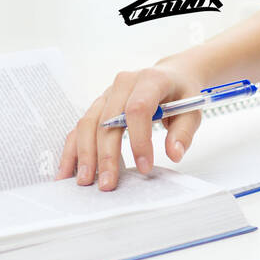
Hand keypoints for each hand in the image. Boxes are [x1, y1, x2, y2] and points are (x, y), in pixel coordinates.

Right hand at [54, 58, 207, 191]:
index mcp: (151, 79)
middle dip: (107, 155)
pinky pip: (80, 127)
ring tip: (85, 182)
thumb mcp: (192, 109)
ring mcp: (108, 93)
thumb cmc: (181, 93)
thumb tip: (173, 155)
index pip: (138, 109)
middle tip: (108, 185)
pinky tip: (67, 171)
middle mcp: (124, 83)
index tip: (145, 166)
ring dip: (85, 154)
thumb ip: (184, 132)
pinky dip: (73, 149)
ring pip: (89, 124)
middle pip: (108, 120)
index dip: (139, 140)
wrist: (172, 75)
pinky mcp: (98, 105)